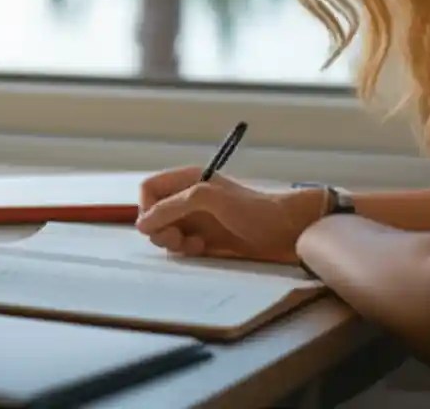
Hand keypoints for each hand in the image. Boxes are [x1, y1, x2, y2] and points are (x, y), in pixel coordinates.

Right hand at [135, 166, 327, 263]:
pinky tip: (203, 249)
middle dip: (160, 228)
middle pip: (153, 213)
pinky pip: (179, 246)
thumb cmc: (254, 210)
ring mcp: (195, 219)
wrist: (287, 232)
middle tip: (177, 239)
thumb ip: (173, 207)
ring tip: (195, 245)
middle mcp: (188, 197)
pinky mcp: (203, 239)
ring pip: (164, 232)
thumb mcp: (210, 199)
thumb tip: (141, 224)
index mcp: (188, 179)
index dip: (147, 207)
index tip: (158, 223)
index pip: (149, 189)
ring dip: (173, 242)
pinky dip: (185, 250)